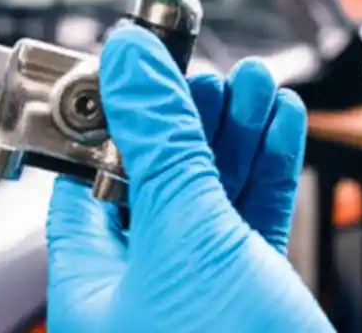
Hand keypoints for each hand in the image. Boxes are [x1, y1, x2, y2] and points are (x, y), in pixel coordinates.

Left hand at [45, 27, 332, 332]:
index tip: (133, 64)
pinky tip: (279, 126)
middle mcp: (140, 289)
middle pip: (155, 178)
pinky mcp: (251, 298)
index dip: (108, 115)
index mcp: (91, 283)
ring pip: (211, 195)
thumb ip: (160, 145)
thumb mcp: (184, 236)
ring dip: (235, 136)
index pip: (82, 178)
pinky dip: (268, 172)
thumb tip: (128, 62)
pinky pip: (254, 222)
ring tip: (253, 81)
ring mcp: (199, 292)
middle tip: (207, 69)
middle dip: (187, 119)